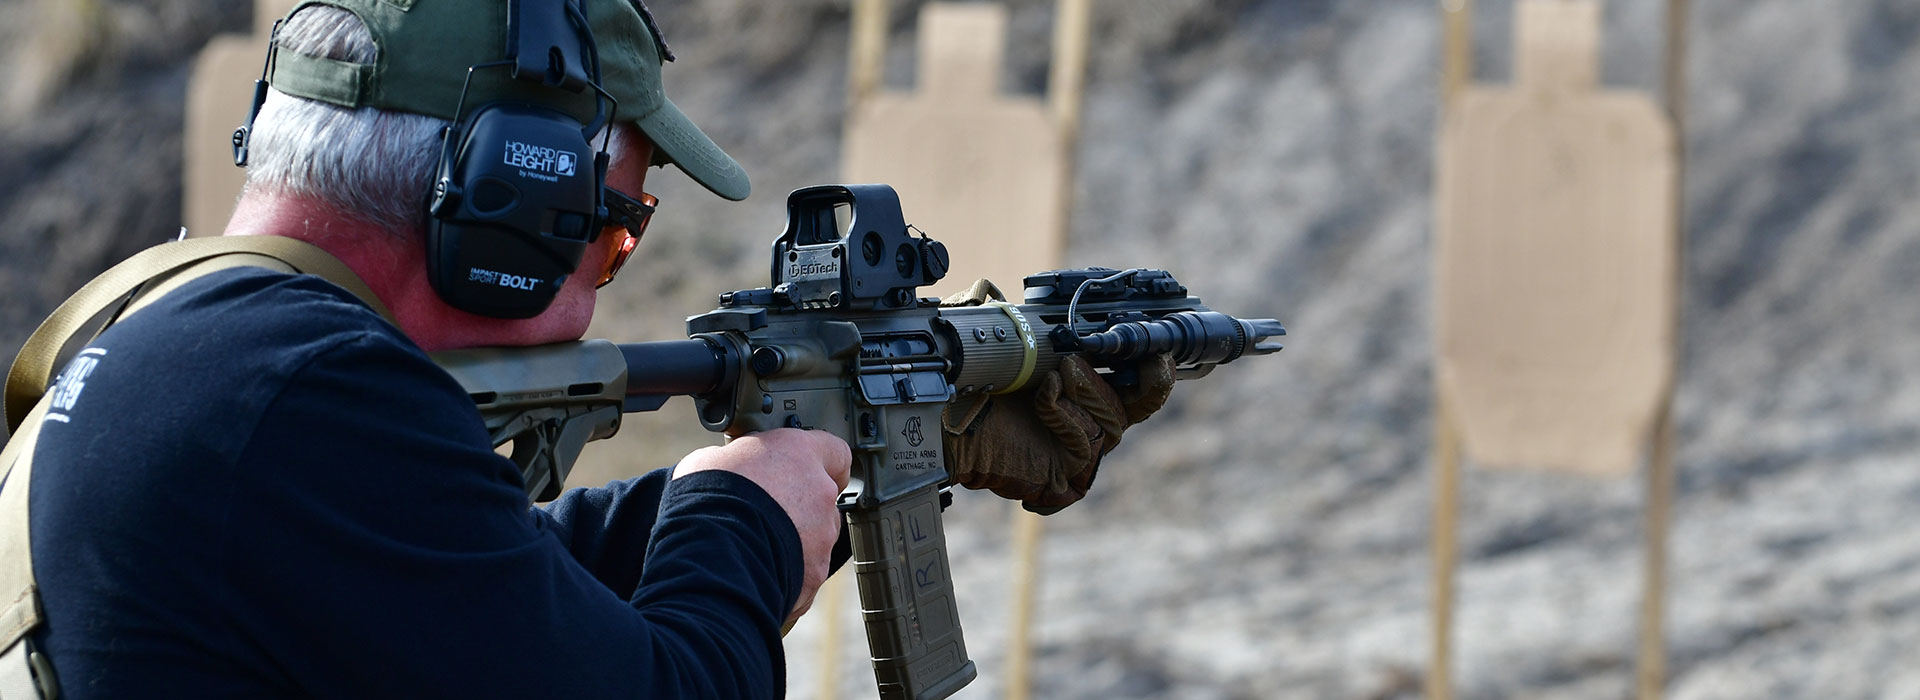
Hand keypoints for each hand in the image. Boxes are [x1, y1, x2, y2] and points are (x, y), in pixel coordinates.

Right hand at [675, 428, 850, 623]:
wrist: (710, 554)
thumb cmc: (707, 500)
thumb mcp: (712, 461)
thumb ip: (738, 461)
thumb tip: (732, 469)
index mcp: (799, 455)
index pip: (834, 451)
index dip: (824, 462)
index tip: (814, 470)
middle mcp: (820, 493)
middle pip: (823, 499)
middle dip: (801, 507)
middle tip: (767, 513)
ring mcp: (822, 537)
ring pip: (817, 538)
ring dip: (796, 541)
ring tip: (758, 547)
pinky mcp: (814, 573)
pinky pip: (805, 572)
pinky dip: (787, 573)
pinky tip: (757, 571)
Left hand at [937, 277, 1175, 513]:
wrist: (943, 424)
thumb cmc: (967, 389)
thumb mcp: (988, 341)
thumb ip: (994, 312)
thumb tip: (988, 288)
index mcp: (1086, 393)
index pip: (1140, 385)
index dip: (1157, 368)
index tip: (1160, 349)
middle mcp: (1089, 425)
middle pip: (1140, 404)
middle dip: (1133, 376)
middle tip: (1112, 354)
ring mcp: (1080, 456)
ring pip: (1112, 423)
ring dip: (1086, 390)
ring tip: (1058, 371)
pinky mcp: (1067, 481)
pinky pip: (1084, 445)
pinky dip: (1064, 415)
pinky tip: (1043, 397)